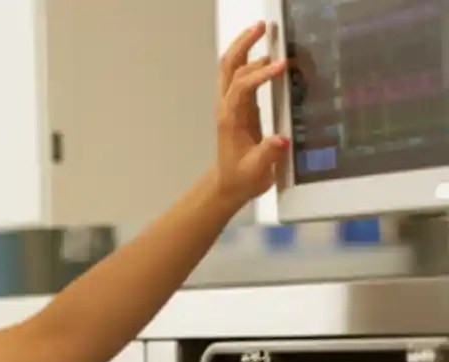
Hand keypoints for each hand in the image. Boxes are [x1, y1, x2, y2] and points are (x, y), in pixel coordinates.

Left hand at [213, 21, 289, 203]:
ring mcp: (232, 103)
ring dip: (244, 46)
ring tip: (262, 29)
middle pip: (229, 67)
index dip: (260, 74)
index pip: (242, 88)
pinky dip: (250, 58)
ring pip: (231, 68)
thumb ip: (267, 155)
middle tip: (262, 27)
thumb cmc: (242, 178)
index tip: (282, 66)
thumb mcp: (257, 172)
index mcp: (231, 119)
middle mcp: (228, 107)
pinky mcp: (240, 105)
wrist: (229, 185)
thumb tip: (280, 139)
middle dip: (244, 45)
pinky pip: (240, 75)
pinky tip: (265, 50)